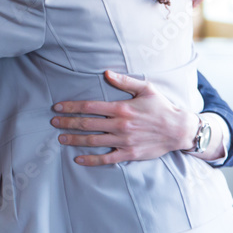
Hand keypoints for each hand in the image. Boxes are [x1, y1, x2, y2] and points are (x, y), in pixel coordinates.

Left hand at [50, 70, 197, 165]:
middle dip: (68, 122)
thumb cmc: (162, 107)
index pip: (90, 106)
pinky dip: (91, 160)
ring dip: (74, 139)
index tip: (58, 107)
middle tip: (53, 121)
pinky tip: (78, 159)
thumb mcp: (146, 89)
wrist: (179, 130)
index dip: (72, 107)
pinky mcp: (129, 153)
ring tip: (60, 138)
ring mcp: (124, 140)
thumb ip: (125, 81)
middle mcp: (120, 125)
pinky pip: (106, 159)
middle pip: (87, 124)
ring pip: (93, 141)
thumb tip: (106, 73)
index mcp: (122, 108)